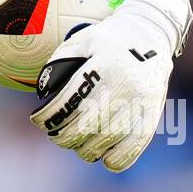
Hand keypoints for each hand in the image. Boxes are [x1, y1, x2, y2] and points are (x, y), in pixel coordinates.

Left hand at [29, 0, 190, 171]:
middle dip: (65, 137)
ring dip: (86, 149)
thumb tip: (43, 93)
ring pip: (107, 140)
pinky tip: (105, 158)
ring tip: (77, 145)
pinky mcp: (154, 114)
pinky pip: (135, 147)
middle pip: (86, 125)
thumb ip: (61, 61)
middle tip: (56, 136)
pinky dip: (117, 159)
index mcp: (103, 66)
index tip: (38, 122)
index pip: (69, 101)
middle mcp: (124, 86)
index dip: (49, 117)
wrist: (153, 32)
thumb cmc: (111, 38)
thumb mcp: (83, 40)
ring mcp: (141, 102)